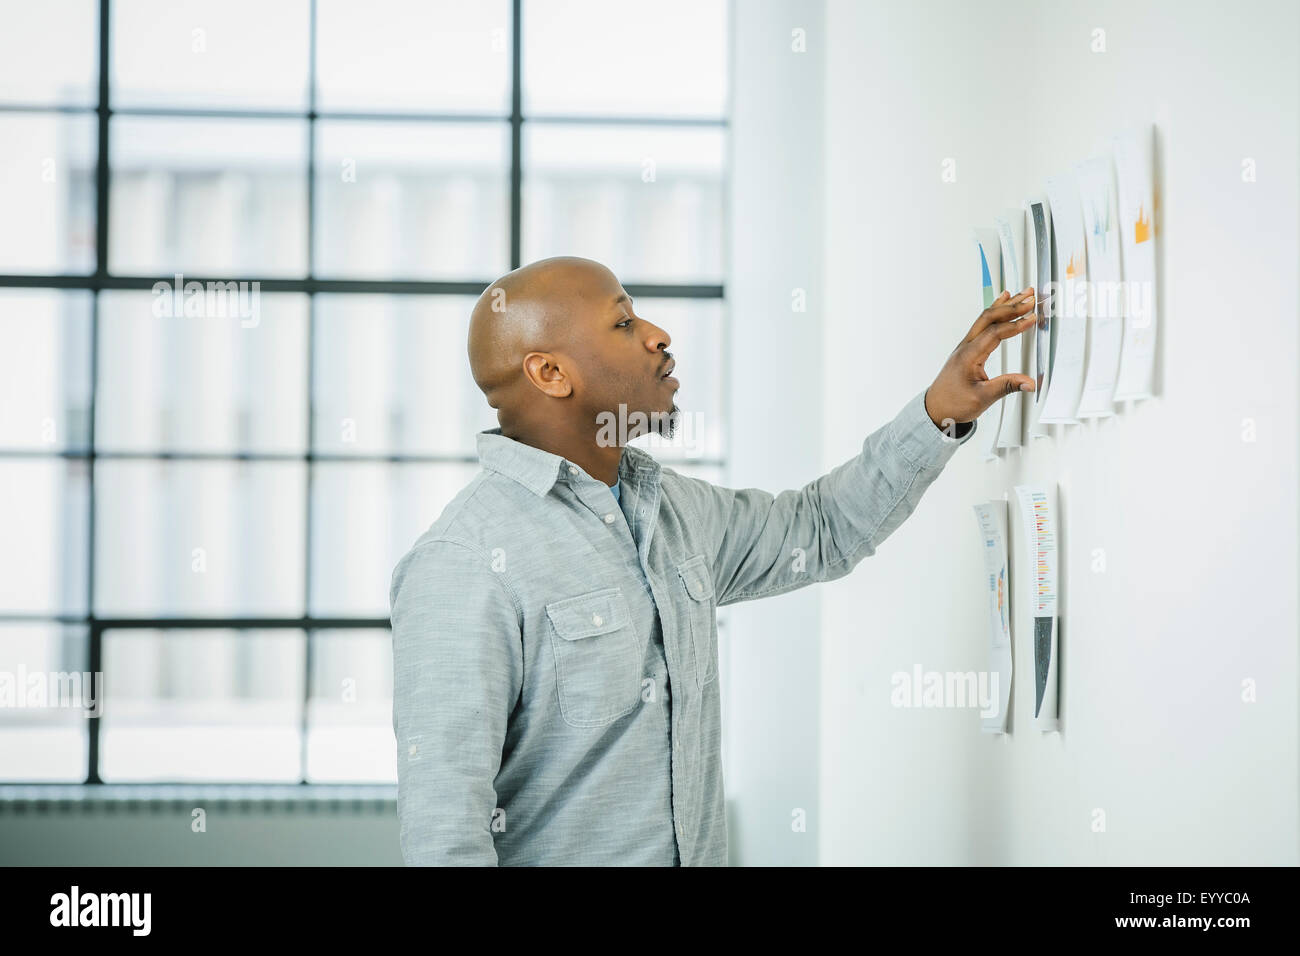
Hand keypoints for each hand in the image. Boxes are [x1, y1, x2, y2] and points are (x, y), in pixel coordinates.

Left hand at [924, 287, 1036, 428]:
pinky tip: (1002, 302)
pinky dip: (995, 312)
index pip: (995, 333)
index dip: (1015, 324)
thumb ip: (1007, 387)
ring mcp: (966, 346)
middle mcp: (966, 347)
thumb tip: (1030, 383)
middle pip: (989, 318)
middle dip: (1011, 306)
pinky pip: (982, 325)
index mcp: (969, 356)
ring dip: (1005, 306)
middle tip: (1031, 298)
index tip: (1033, 317)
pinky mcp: (968, 349)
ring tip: (1023, 294)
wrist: (935, 409)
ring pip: (985, 319)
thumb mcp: (982, 398)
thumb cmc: (953, 404)